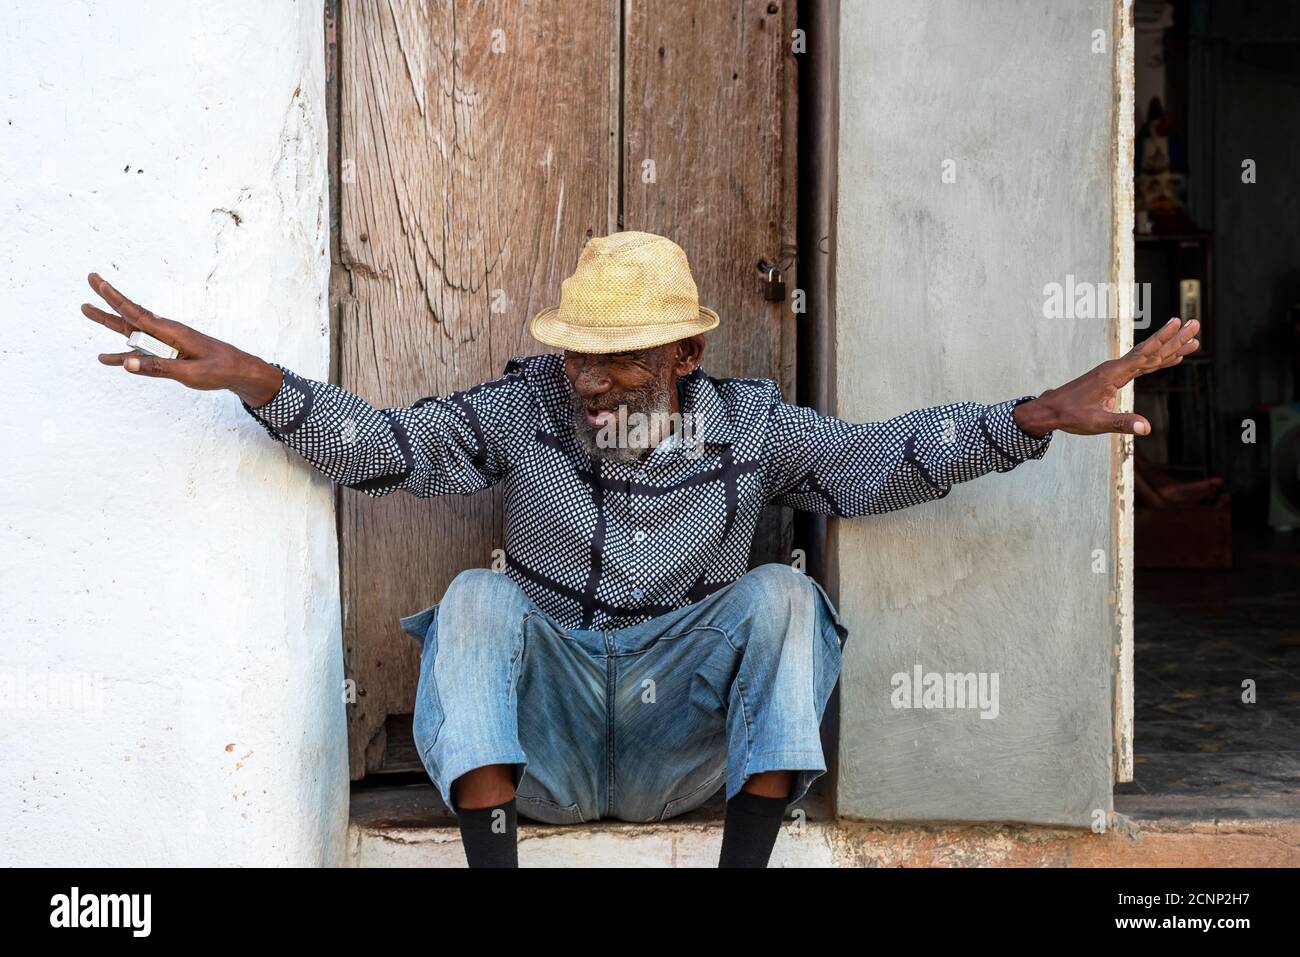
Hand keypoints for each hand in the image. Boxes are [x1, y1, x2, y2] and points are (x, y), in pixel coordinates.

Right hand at [82, 272, 282, 407]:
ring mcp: (165, 343)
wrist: (239, 371)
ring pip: (131, 332)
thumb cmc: (218, 369)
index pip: (137, 313)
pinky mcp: (168, 355)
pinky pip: (141, 354)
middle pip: (130, 315)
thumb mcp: (190, 372)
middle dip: (109, 299)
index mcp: (171, 332)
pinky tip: (107, 358)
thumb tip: (127, 363)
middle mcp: (165, 333)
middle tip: (90, 278)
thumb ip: (158, 368)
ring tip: (87, 309)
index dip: (116, 298)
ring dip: (109, 322)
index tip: (99, 282)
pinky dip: (123, 356)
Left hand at [1012, 316, 1200, 437]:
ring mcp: (1116, 371)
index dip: (1163, 340)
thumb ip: (1122, 423)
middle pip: (1151, 350)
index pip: (1144, 354)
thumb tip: (1147, 428)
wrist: (1051, 410)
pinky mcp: (1115, 378)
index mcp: (1113, 373)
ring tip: (1192, 338)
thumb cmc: (1071, 415)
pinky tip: (1174, 358)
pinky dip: (1159, 361)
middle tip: (1195, 324)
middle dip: (1174, 338)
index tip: (1179, 324)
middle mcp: (1116, 368)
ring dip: (1170, 347)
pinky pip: (1142, 366)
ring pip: (1148, 356)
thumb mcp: (1097, 422)